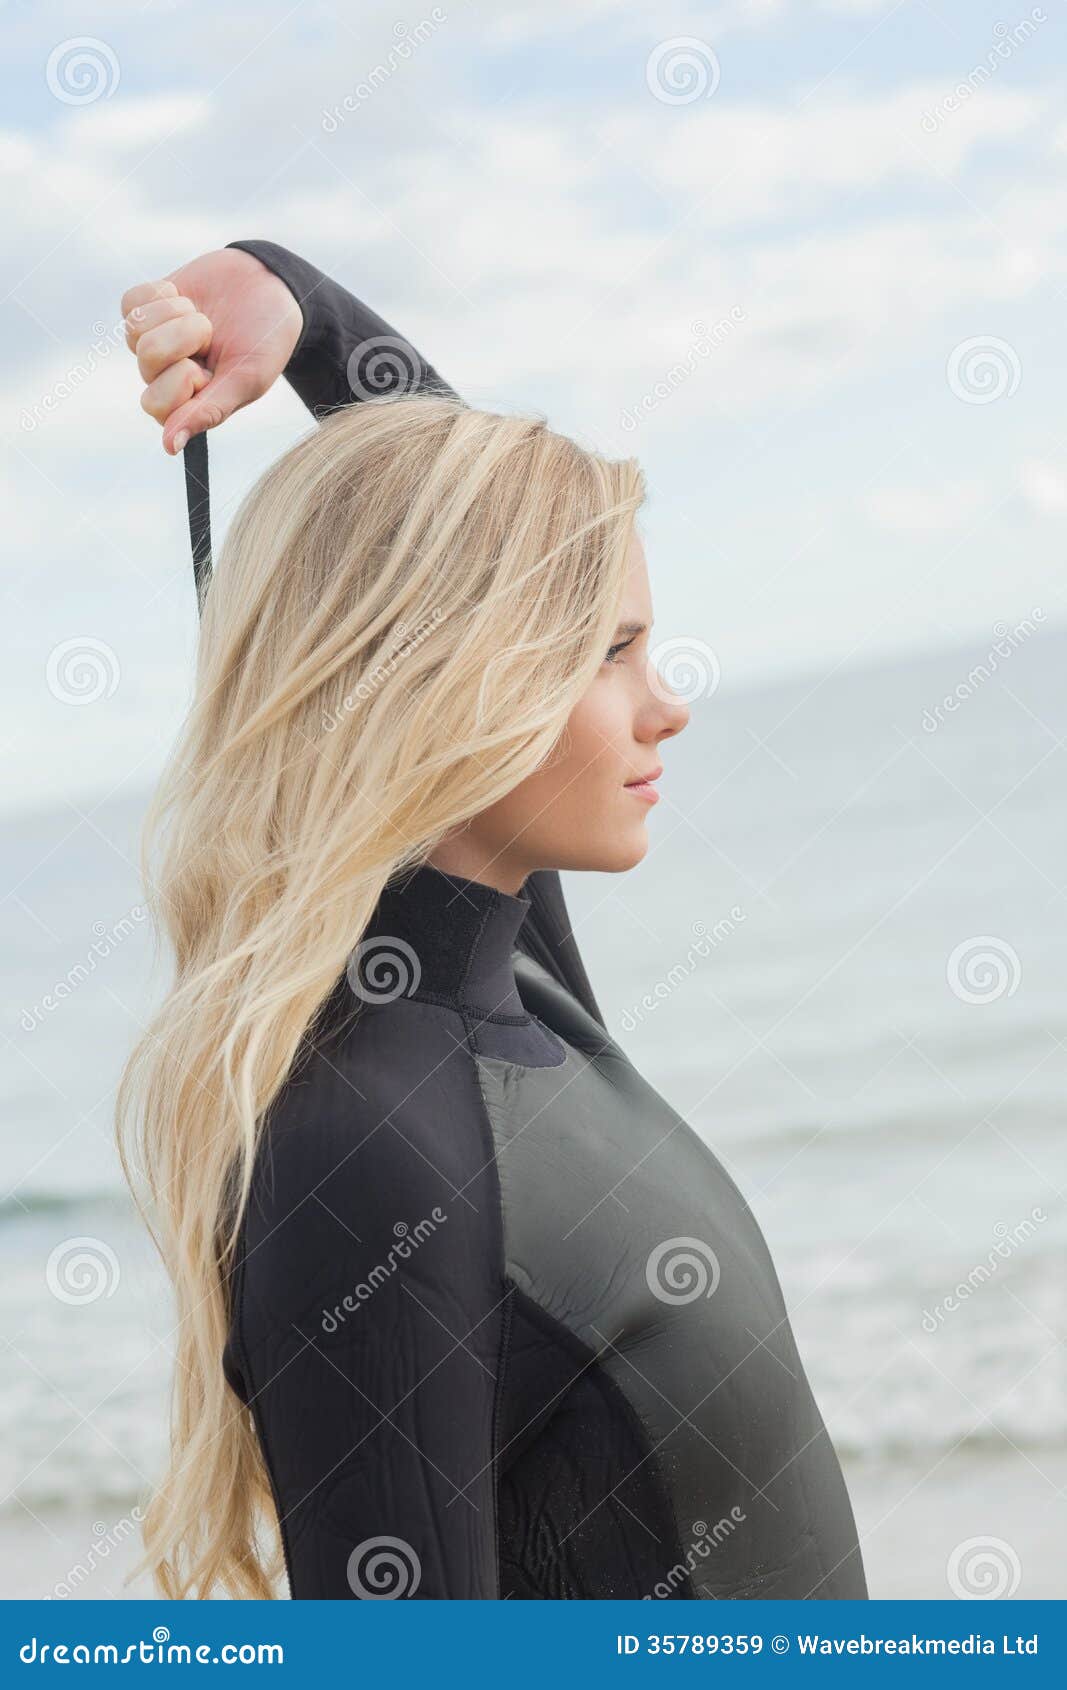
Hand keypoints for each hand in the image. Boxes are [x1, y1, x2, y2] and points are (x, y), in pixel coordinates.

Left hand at [121, 246, 303, 453]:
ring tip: (203, 318)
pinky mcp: (145, 309)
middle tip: (210, 338)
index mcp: (189, 403)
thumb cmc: (265, 338)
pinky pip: (130, 304)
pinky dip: (162, 294)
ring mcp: (152, 342)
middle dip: (184, 339)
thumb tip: (170, 447)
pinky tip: (185, 299)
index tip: (208, 369)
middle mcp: (165, 376)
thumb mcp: (246, 380)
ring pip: (135, 331)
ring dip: (178, 315)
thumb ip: (209, 412)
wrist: (269, 285)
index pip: (156, 404)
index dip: (182, 379)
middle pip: (146, 360)